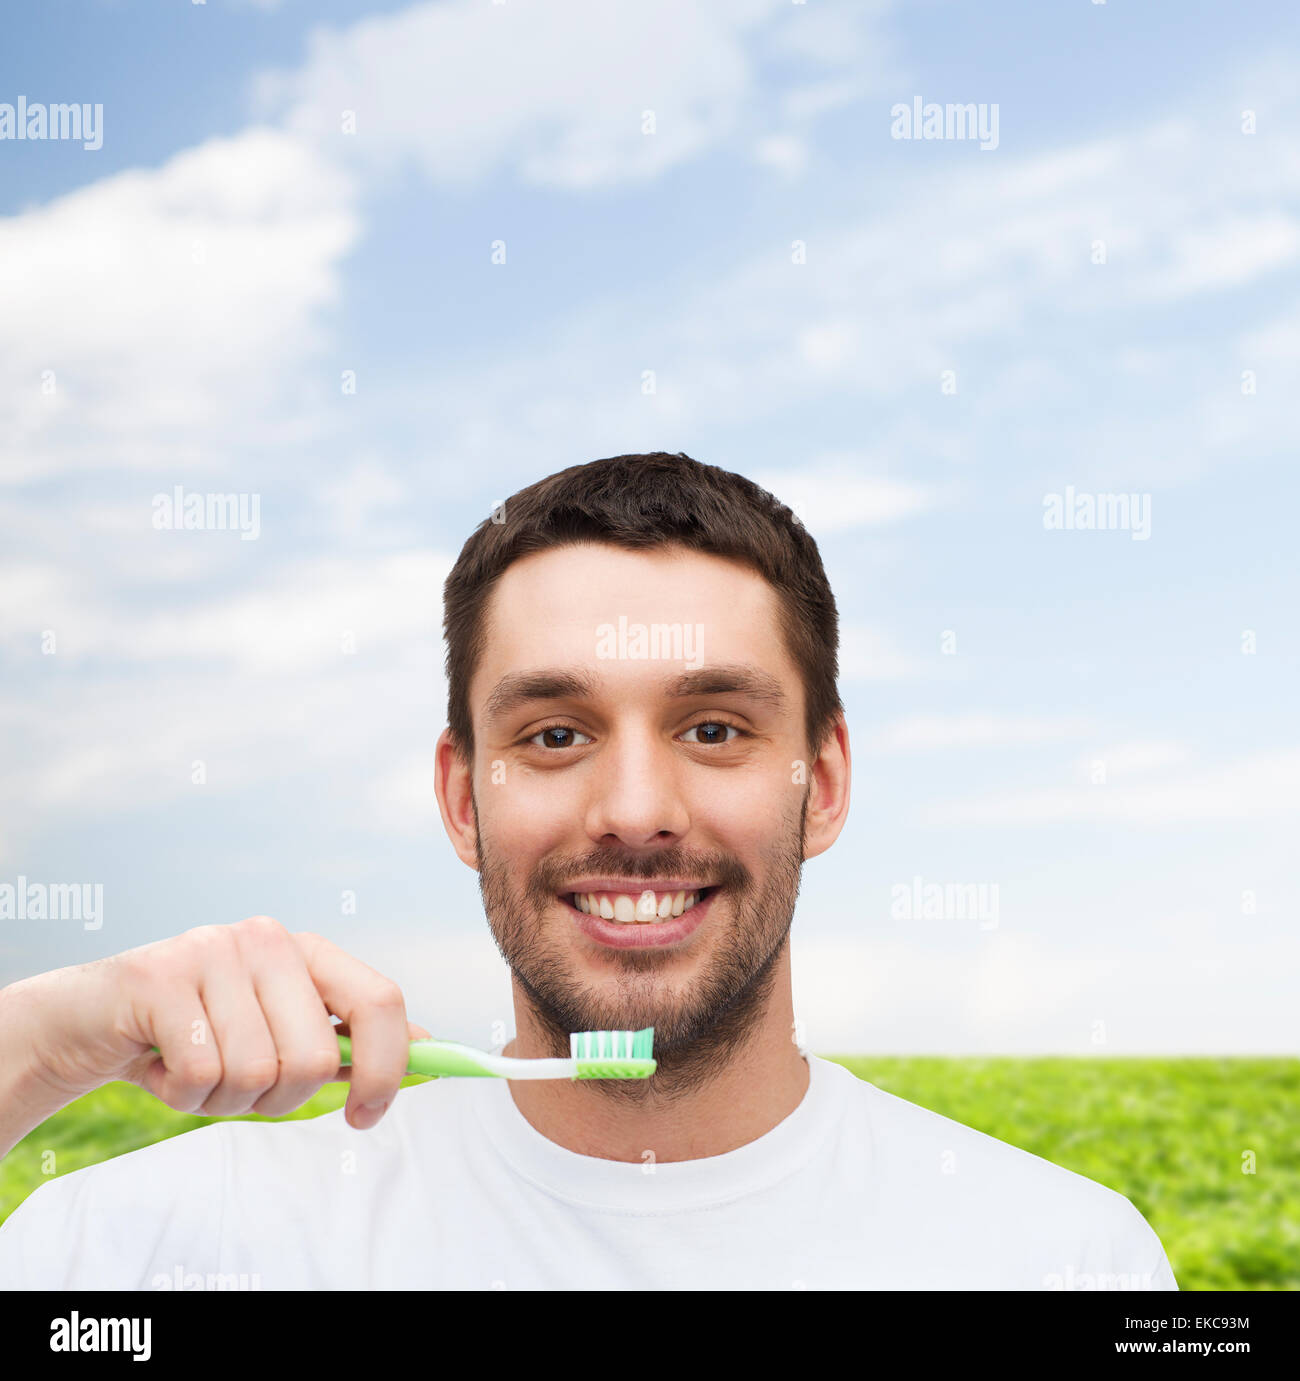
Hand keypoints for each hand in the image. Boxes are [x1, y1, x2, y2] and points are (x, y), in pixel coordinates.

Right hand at [8, 917, 426, 1131]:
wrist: (90, 1021)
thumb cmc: (196, 1032)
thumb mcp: (278, 1031)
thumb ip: (348, 1038)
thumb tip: (427, 1048)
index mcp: (307, 951)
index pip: (380, 1001)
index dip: (386, 1069)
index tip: (366, 1116)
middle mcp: (268, 940)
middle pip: (315, 1058)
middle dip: (278, 1099)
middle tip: (237, 1084)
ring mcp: (214, 951)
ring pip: (256, 1074)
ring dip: (222, 1099)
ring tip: (194, 1068)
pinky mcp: (160, 978)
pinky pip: (201, 1074)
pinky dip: (179, 1094)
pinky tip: (160, 1065)